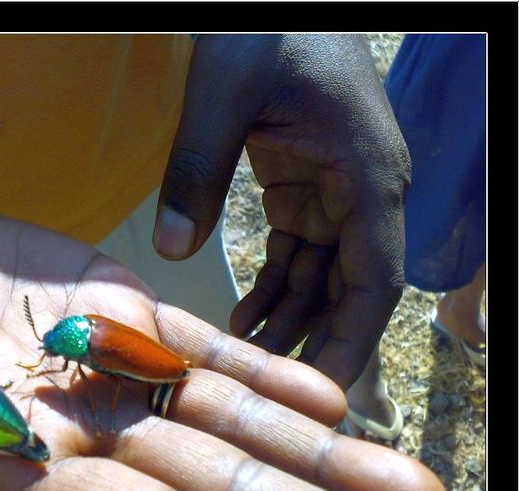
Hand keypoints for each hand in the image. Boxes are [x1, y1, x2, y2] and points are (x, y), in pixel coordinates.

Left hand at [155, 34, 409, 388]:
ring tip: (242, 363)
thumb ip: (198, 168)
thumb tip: (173, 248)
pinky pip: (295, 256)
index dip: (351, 340)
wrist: (274, 4)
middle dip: (313, 342)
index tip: (320, 391)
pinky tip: (240, 319)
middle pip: (348, 291)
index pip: (375, 280)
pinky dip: (271, 289)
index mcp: (366, 176)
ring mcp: (334, 194)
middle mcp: (361, 193)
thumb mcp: (224, 89)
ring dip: (285, 322)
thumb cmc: (264, 29)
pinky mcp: (304, 190)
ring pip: (320, 280)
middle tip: (270, 394)